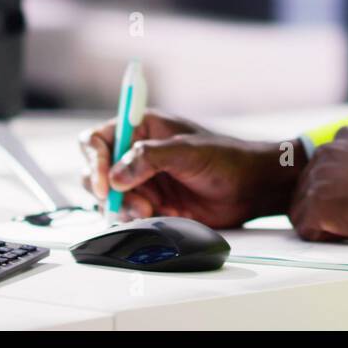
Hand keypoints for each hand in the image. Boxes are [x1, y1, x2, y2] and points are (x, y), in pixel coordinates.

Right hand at [77, 112, 303, 228]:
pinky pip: (127, 214)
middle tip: (136, 203)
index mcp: (142, 128)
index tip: (104, 183)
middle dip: (109, 191)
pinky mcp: (151, 203)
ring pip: (110, 197)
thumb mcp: (188, 152)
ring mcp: (143, 180)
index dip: (94, 161)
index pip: (97, 139)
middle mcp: (136, 153)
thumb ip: (150, 159)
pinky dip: (134, 219)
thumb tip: (116, 176)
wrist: (252, 189)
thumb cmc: (227, 159)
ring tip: (152, 211)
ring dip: (124, 208)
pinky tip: (157, 216)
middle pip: (96, 172)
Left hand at [289, 126, 347, 241]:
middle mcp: (327, 150)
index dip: (339, 186)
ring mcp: (318, 176)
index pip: (326, 164)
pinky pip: (306, 228)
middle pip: (309, 184)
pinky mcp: (316, 203)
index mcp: (346, 136)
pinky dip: (324, 235)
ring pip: (303, 207)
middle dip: (326, 202)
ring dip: (323, 219)